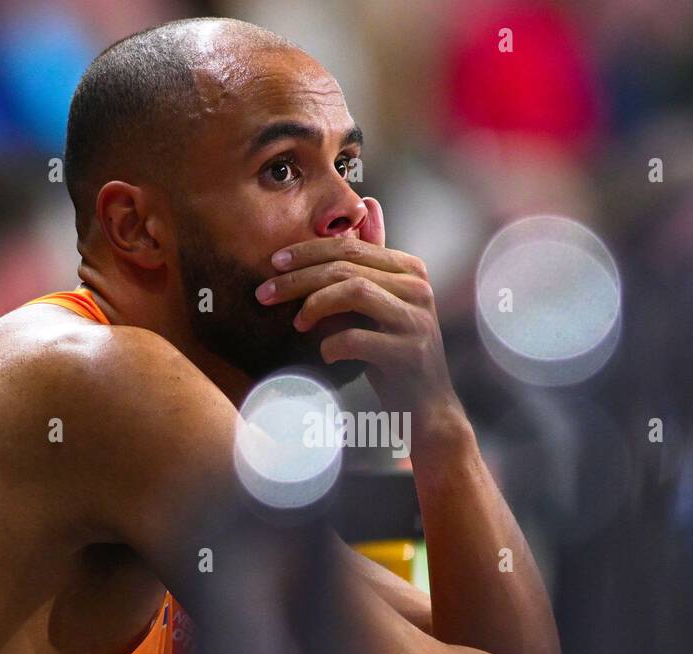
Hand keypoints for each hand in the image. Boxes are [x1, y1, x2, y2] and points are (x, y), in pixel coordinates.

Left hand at [256, 198, 463, 432]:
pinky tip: (324, 353)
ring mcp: (416, 319)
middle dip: (298, 278)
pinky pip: (357, 337)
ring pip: (352, 291)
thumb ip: (373, 260)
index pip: (350, 246)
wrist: (427, 409)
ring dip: (313, 305)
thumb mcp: (384, 303)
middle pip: (346, 266)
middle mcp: (418, 287)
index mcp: (410, 269)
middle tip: (265, 292)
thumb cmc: (395, 355)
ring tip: (297, 323)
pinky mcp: (408, 352)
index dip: (307, 251)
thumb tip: (368, 205)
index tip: (273, 263)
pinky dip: (331, 344)